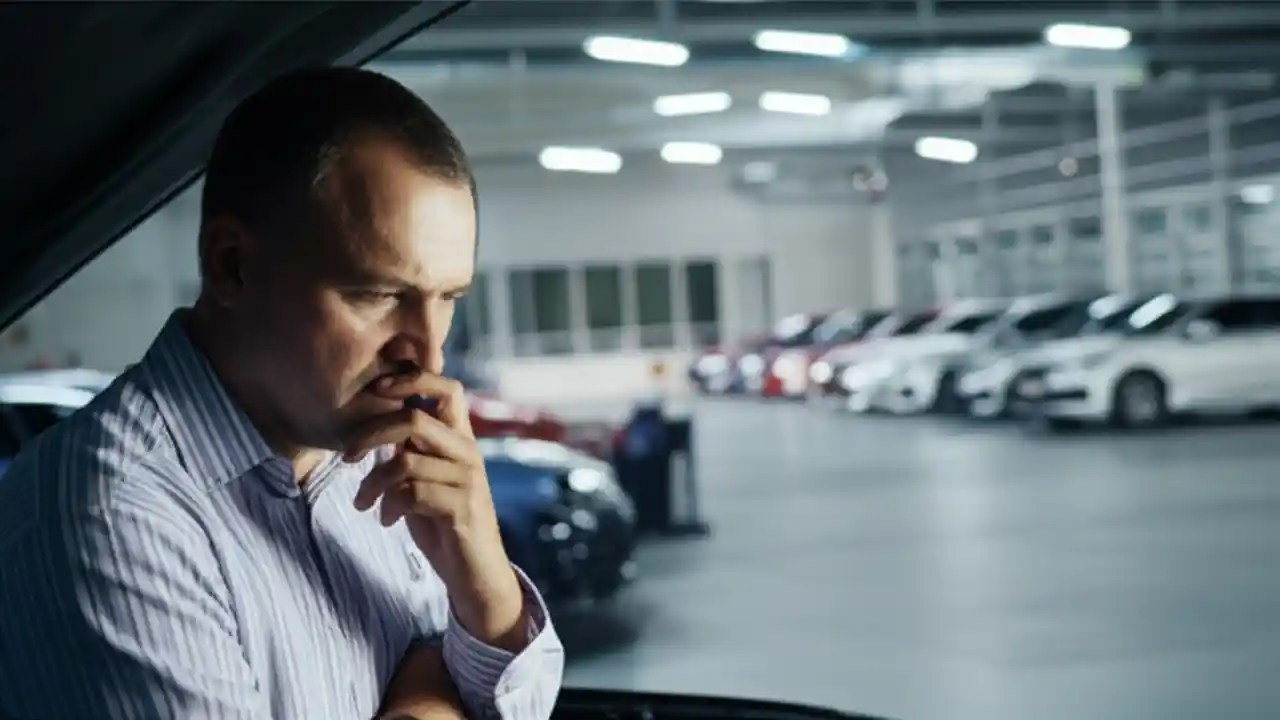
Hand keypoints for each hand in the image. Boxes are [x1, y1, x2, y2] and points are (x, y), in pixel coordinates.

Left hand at [344, 374, 525, 649]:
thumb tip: (375, 426)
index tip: (376, 389)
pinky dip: (388, 507)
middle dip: (370, 434)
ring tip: (362, 502)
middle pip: (413, 419)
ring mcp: (467, 479)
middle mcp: (467, 452)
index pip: (448, 387)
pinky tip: (386, 519)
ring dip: (372, 484)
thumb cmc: (444, 522)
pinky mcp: (461, 507)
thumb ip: (410, 451)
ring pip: (405, 461)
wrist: (475, 571)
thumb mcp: (424, 479)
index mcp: (460, 439)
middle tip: (347, 457)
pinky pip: (411, 494)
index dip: (412, 378)